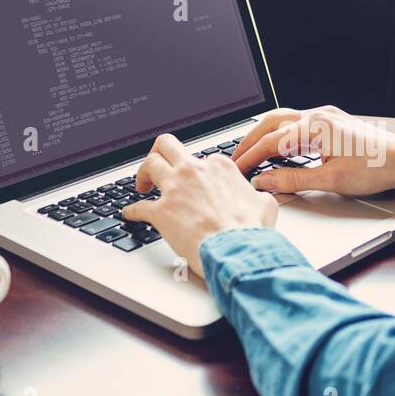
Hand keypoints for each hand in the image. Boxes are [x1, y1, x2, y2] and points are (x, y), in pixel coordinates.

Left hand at [123, 134, 278, 275]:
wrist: (236, 249)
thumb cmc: (250, 230)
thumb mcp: (264, 204)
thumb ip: (256, 195)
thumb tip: (257, 198)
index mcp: (219, 166)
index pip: (202, 158)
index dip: (198, 170)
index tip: (195, 180)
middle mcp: (194, 171)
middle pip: (166, 146)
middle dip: (159, 152)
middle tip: (157, 165)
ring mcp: (175, 188)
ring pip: (149, 164)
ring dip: (142, 174)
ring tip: (142, 185)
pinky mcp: (161, 211)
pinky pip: (138, 207)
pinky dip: (132, 211)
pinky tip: (130, 214)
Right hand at [232, 106, 394, 195]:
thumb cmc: (377, 168)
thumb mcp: (330, 179)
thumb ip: (292, 179)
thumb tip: (265, 181)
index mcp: (316, 126)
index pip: (271, 141)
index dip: (249, 157)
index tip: (235, 170)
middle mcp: (319, 116)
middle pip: (272, 124)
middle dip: (250, 141)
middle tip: (234, 158)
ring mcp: (327, 118)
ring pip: (285, 121)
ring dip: (265, 136)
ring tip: (251, 152)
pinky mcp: (334, 125)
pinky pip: (299, 125)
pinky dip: (282, 135)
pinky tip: (279, 148)